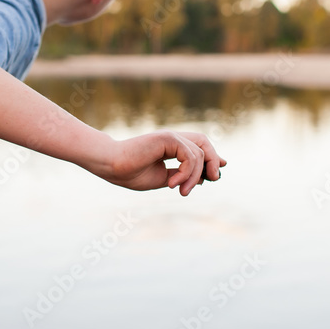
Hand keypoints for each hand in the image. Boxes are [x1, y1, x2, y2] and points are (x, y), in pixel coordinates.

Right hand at [104, 130, 225, 195]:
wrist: (112, 167)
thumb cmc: (131, 173)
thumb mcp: (164, 178)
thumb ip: (182, 176)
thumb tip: (204, 178)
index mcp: (171, 146)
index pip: (199, 146)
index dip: (212, 157)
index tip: (217, 173)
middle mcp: (172, 138)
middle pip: (204, 143)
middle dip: (212, 161)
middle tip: (213, 180)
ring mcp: (170, 136)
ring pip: (198, 154)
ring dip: (194, 177)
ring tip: (182, 191)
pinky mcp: (167, 138)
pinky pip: (189, 156)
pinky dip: (186, 173)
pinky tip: (172, 184)